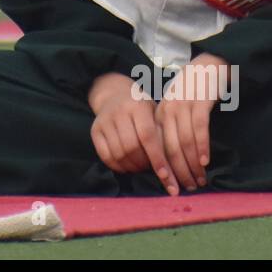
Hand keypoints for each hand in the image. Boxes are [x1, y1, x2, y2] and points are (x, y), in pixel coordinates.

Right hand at [88, 70, 177, 194]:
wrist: (114, 95)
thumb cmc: (142, 109)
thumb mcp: (154, 112)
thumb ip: (162, 133)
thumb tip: (177, 163)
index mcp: (138, 106)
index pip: (148, 136)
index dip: (157, 158)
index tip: (165, 176)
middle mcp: (119, 111)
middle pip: (132, 147)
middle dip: (144, 164)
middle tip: (152, 168)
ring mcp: (104, 121)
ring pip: (119, 154)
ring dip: (132, 167)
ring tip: (141, 167)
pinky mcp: (95, 130)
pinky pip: (105, 156)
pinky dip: (118, 167)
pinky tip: (127, 166)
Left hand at [154, 53, 227, 191]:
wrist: (208, 66)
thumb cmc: (193, 92)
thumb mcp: (177, 110)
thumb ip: (172, 131)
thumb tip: (173, 162)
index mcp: (159, 115)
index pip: (158, 147)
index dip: (166, 169)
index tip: (173, 187)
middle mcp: (167, 110)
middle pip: (170, 148)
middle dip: (179, 171)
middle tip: (189, 187)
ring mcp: (183, 104)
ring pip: (184, 141)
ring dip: (192, 164)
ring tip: (200, 179)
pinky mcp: (199, 100)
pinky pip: (199, 128)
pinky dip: (201, 146)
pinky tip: (205, 161)